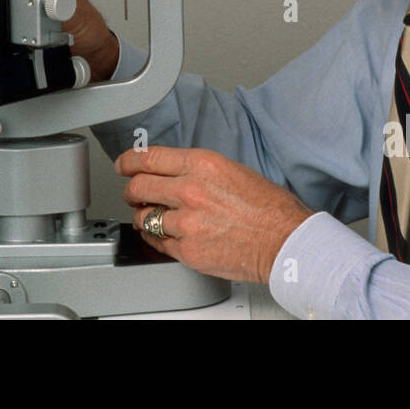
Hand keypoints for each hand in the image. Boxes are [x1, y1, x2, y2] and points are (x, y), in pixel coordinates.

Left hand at [115, 146, 313, 282]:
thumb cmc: (269, 208)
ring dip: (143, 217)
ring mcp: (186, 223)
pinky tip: (166, 235)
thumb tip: (173, 173)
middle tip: (132, 193)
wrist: (286, 241)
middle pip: (138, 187)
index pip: (148, 158)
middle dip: (130, 191)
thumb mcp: (232, 170)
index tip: (123, 164)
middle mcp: (190, 191)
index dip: (129, 161)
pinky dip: (157, 239)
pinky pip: (158, 243)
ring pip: (143, 218)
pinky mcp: (188, 251)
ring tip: (152, 217)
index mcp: (202, 165)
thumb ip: (197, 171)